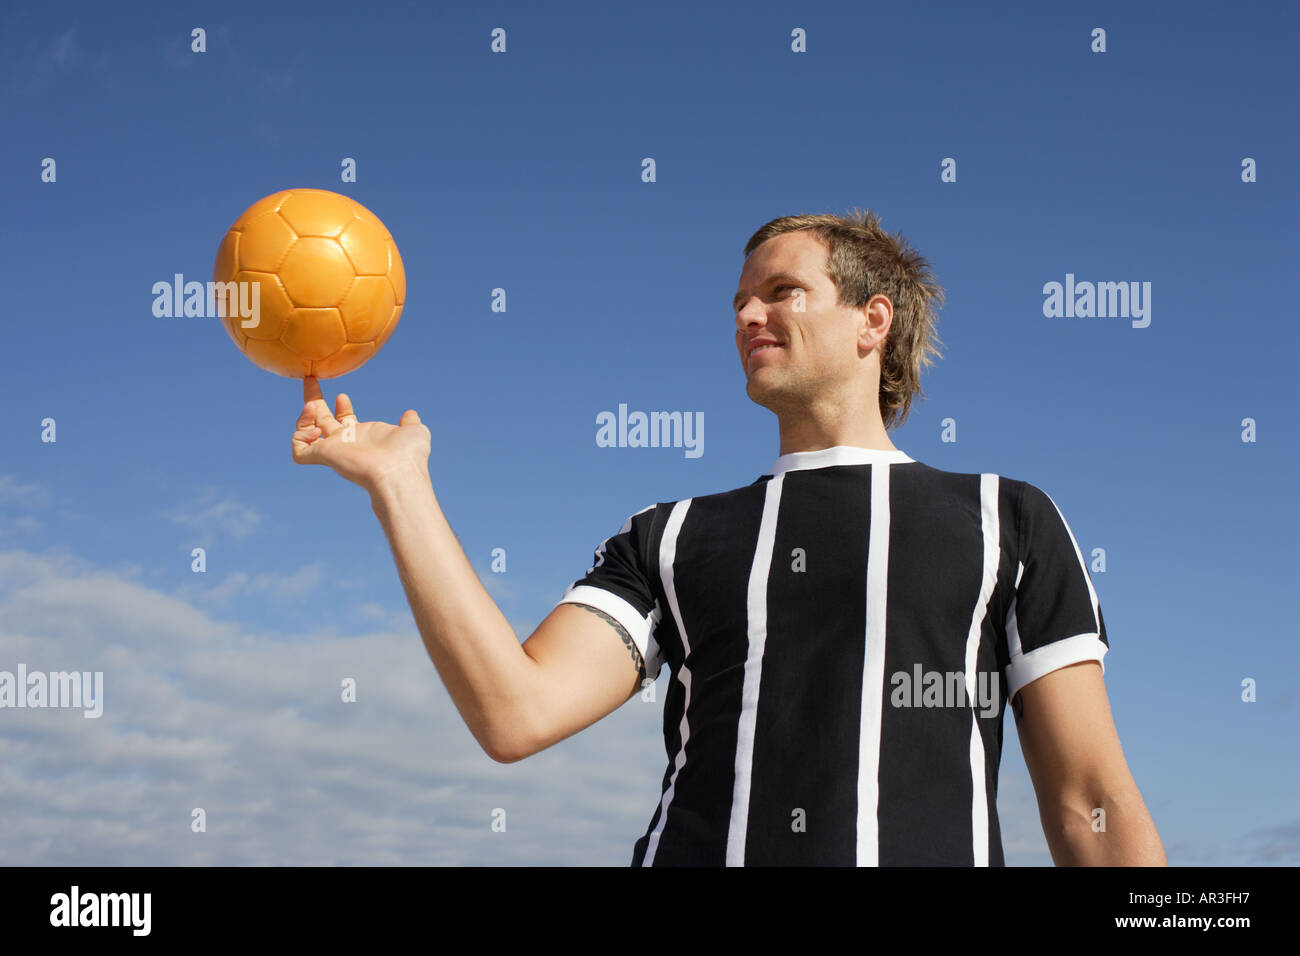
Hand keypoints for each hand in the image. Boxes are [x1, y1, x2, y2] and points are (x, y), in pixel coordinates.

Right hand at [291, 376, 430, 491]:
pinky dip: (300, 435)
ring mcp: (334, 450)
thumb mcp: (414, 431)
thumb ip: (409, 422)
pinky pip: (298, 451)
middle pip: (322, 420)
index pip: (344, 421)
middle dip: (314, 398)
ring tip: (311, 404)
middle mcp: (346, 443)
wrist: (398, 472)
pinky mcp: (324, 456)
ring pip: (304, 433)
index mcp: (364, 436)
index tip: (343, 396)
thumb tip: (410, 414)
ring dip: (304, 416)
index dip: (341, 407)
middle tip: (310, 378)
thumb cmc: (408, 455)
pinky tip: (314, 428)